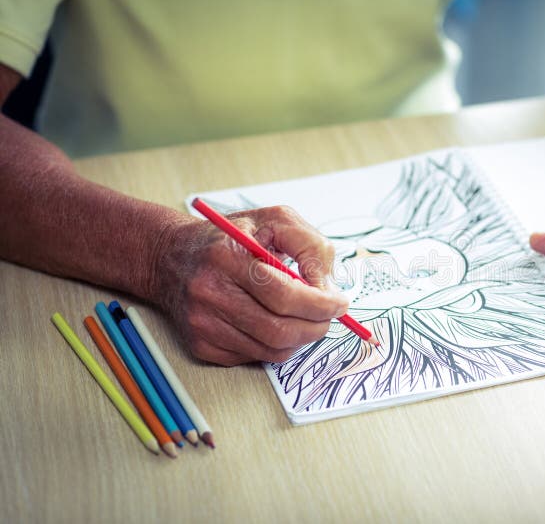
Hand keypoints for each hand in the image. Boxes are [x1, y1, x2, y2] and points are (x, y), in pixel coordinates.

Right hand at [152, 206, 348, 364]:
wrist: (171, 256)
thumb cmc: (230, 236)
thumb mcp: (274, 220)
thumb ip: (309, 246)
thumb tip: (329, 289)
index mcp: (226, 256)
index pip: (283, 294)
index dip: (320, 304)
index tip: (340, 304)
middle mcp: (209, 292)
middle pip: (279, 329)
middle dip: (316, 326)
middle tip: (330, 315)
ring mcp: (202, 323)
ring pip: (272, 349)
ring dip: (301, 338)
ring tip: (305, 317)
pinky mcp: (201, 345)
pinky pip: (254, 357)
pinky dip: (276, 345)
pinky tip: (274, 322)